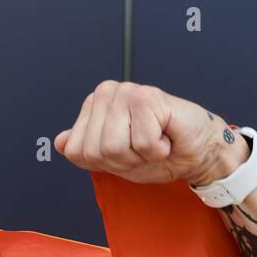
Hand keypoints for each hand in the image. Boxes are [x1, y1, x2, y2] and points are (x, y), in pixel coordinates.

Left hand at [54, 80, 244, 186]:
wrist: (196, 152)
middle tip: (143, 149)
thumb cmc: (158, 153)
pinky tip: (165, 137)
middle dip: (121, 161)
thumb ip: (85, 149)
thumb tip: (59, 142)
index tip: (126, 153)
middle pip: (94, 151)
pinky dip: (156, 150)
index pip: (75, 151)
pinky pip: (140, 143)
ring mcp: (126, 92)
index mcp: (94, 105)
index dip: (102, 163)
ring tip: (154, 143)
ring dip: (139, 156)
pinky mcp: (147, 98)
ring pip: (113, 147)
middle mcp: (107, 93)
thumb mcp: (113, 159)